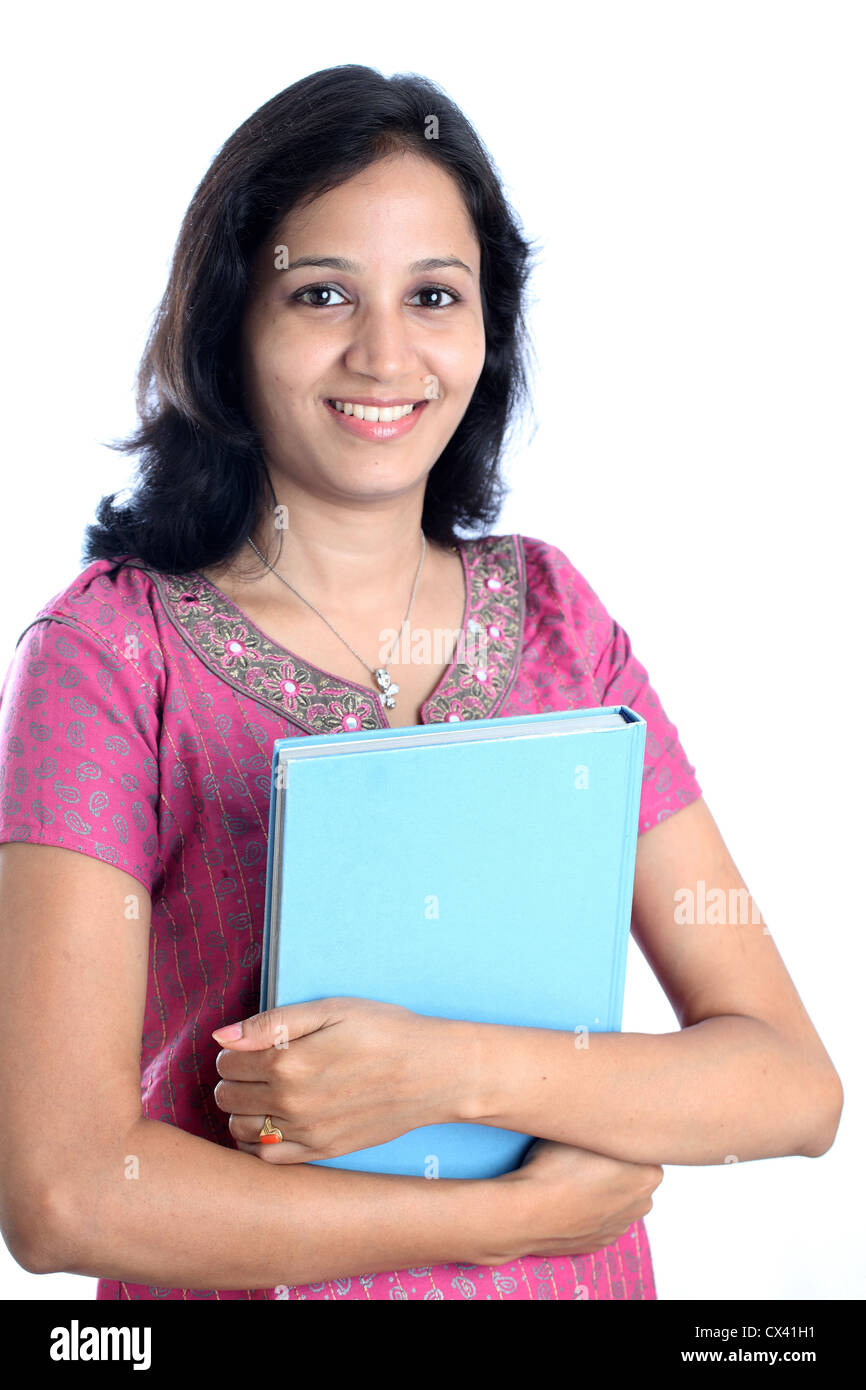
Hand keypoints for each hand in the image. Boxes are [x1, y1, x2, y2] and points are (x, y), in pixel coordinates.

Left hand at [212, 997, 470, 1162]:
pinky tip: (272, 1123)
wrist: (434, 1073)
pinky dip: (257, 1141)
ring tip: (265, 1092)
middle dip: (234, 1078)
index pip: (228, 1061)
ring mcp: (306, 1133)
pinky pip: (267, 1158)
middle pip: (227, 1095)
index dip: (235, 1049)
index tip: (253, 1044)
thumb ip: (272, 1022)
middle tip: (259, 1065)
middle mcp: (290, 1104)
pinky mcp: (322, 1152)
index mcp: (289, 1063)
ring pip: (240, 1128)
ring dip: (242, 1109)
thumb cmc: (385, 1031)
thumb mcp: (331, 1009)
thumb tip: (221, 1036)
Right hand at [480, 1139, 663, 1263]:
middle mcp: (642, 1204)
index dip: (617, 1138)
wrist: (528, 1211)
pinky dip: (585, 1209)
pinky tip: (565, 1198)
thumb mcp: (586, 1127)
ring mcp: (620, 1227)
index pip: (639, 1147)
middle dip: (613, 1164)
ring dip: (600, 1188)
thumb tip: (611, 1110)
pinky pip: (597, 1218)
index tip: (599, 1134)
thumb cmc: (555, 1166)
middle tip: (583, 1153)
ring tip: (569, 1176)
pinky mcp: (598, 1243)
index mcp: (648, 1174)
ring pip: (614, 1197)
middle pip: (631, 1173)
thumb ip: (608, 1123)